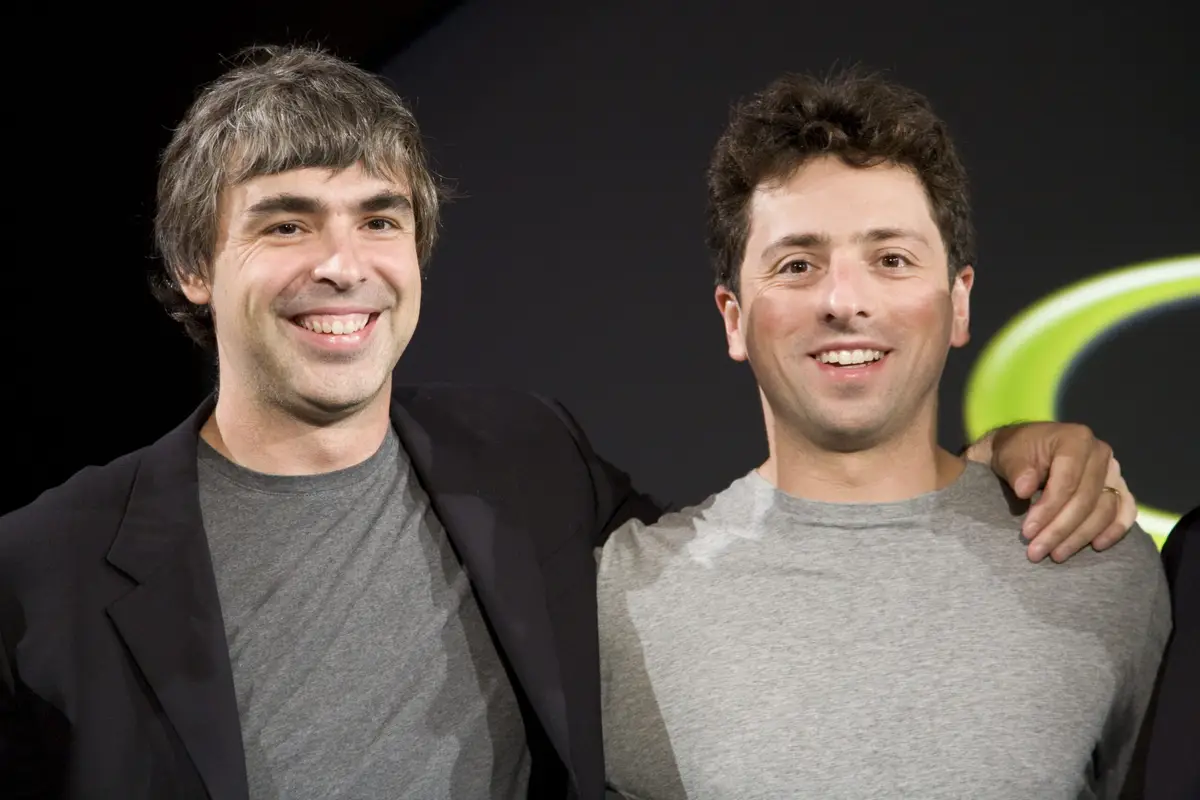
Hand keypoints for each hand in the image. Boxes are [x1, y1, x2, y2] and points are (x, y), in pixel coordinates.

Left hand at [964, 422, 1135, 562]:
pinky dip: (1114, 530)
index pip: (1067, 482)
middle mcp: (1100, 453)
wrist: (1025, 450)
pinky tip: (1096, 546)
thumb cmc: (1016, 452)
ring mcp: (1112, 471)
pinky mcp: (1117, 487)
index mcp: (1076, 439)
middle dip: (1060, 529)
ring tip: (1055, 555)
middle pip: (1086, 499)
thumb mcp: (1007, 455)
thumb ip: (1016, 470)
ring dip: (1080, 536)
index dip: (1048, 510)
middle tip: (1037, 551)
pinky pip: (1125, 511)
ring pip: (1104, 510)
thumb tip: (1025, 489)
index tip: (1027, 532)